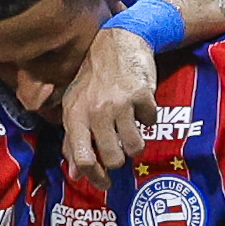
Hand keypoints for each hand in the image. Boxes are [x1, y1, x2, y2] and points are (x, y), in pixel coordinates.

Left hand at [56, 19, 155, 186]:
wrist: (118, 42)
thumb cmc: (94, 79)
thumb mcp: (76, 106)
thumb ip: (73, 140)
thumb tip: (75, 173)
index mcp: (75, 115)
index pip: (83, 159)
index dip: (95, 177)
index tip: (105, 183)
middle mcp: (95, 110)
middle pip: (113, 158)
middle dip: (119, 159)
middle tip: (120, 150)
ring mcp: (119, 103)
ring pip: (134, 147)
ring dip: (135, 143)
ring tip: (131, 130)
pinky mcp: (141, 95)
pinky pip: (150, 123)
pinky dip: (148, 120)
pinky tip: (140, 109)